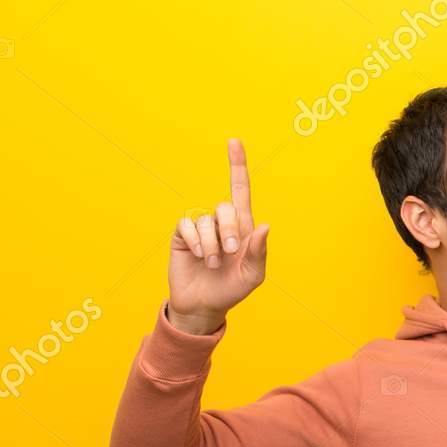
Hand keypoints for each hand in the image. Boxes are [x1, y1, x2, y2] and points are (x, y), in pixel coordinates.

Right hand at [166, 139, 269, 334]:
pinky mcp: (182, 236)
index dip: (237, 166)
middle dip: (229, 230)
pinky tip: (200, 256)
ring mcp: (200, 228)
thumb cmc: (232, 289)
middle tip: (231, 253)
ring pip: (206, 220)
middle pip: (225, 207)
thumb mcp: (253, 275)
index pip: (240, 191)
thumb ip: (259, 252)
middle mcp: (220, 223)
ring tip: (214, 263)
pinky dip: (197, 242)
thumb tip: (265, 226)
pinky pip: (187, 226)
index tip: (234, 142)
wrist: (204, 305)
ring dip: (213, 244)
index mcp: (242, 228)